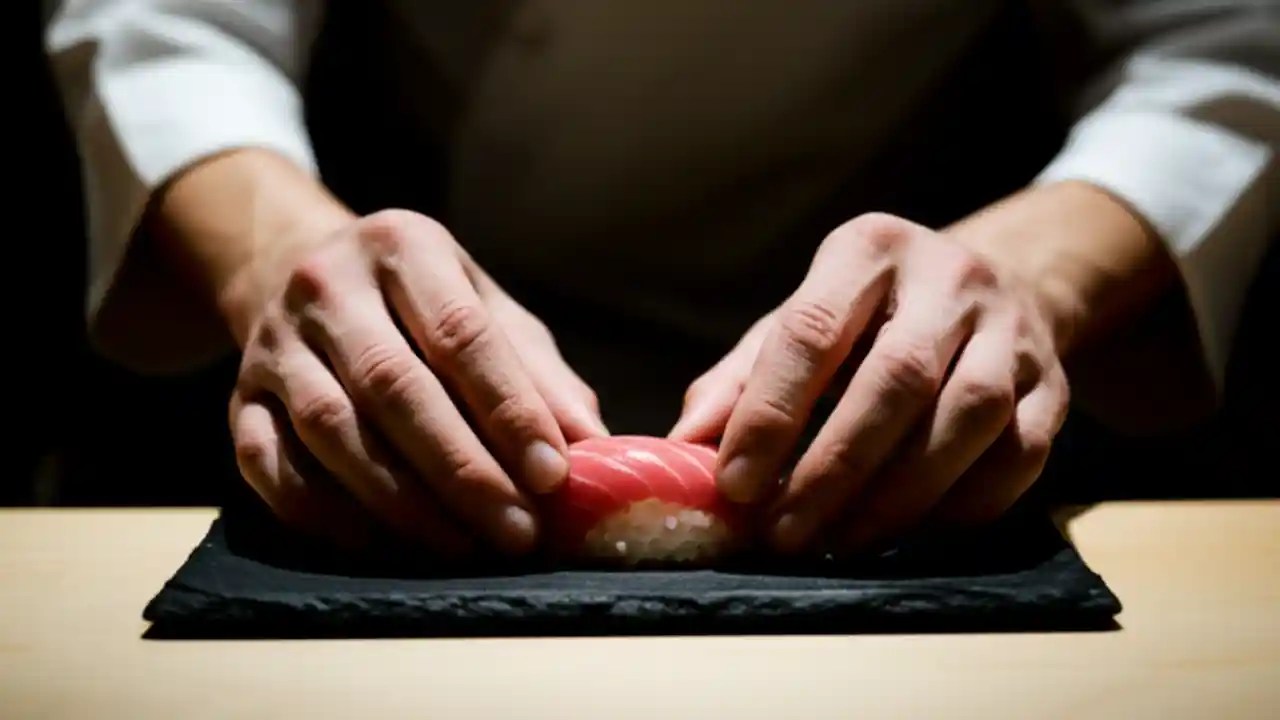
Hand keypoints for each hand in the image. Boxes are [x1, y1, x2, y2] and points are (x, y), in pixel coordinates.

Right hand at [227, 210, 606, 556]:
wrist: (298, 271)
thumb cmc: (418, 302)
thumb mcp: (485, 308)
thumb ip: (538, 373)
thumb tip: (593, 447)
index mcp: (403, 246)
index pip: (460, 333)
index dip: (508, 408)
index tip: (552, 474)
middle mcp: (327, 286)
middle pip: (394, 387)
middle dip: (462, 469)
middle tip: (516, 531)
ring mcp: (273, 344)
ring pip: (331, 430)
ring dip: (401, 501)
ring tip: (463, 546)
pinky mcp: (236, 399)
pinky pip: (268, 466)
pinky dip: (326, 514)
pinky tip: (382, 544)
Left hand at [670, 213, 1068, 554]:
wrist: (993, 284)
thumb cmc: (870, 316)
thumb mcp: (799, 321)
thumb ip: (743, 378)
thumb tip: (685, 448)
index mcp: (868, 250)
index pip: (811, 330)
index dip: (771, 413)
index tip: (736, 483)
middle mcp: (949, 277)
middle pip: (896, 378)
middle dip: (834, 468)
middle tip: (786, 532)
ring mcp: (1012, 329)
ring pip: (968, 416)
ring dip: (900, 493)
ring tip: (843, 539)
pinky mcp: (1055, 382)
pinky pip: (1021, 454)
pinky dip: (964, 503)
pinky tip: (912, 530)